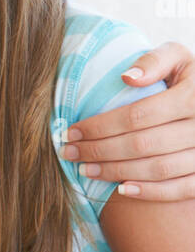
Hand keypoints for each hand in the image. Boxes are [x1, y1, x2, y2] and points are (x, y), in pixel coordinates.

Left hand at [60, 41, 194, 199]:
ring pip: (157, 169)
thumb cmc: (191, 79)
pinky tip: (121, 190)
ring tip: (85, 170)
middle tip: (69, 153)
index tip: (72, 131)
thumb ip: (155, 61)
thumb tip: (126, 77)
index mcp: (192, 96)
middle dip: (99, 151)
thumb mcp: (180, 59)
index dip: (100, 126)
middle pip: (141, 145)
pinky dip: (150, 192)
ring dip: (116, 172)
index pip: (137, 116)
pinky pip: (180, 189)